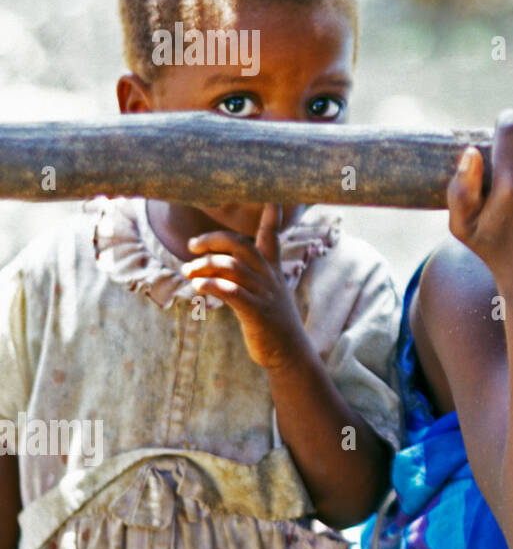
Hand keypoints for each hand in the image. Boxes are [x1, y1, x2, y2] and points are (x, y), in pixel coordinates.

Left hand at [182, 204, 310, 370]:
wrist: (290, 352)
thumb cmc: (272, 321)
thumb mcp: (265, 293)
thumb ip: (245, 275)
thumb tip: (214, 264)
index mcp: (272, 270)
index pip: (271, 236)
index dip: (271, 216)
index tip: (272, 196)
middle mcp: (269, 277)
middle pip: (241, 245)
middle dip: (213, 240)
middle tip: (192, 245)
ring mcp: (264, 294)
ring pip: (232, 267)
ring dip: (205, 266)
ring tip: (187, 272)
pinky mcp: (257, 312)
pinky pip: (233, 293)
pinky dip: (213, 285)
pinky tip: (197, 285)